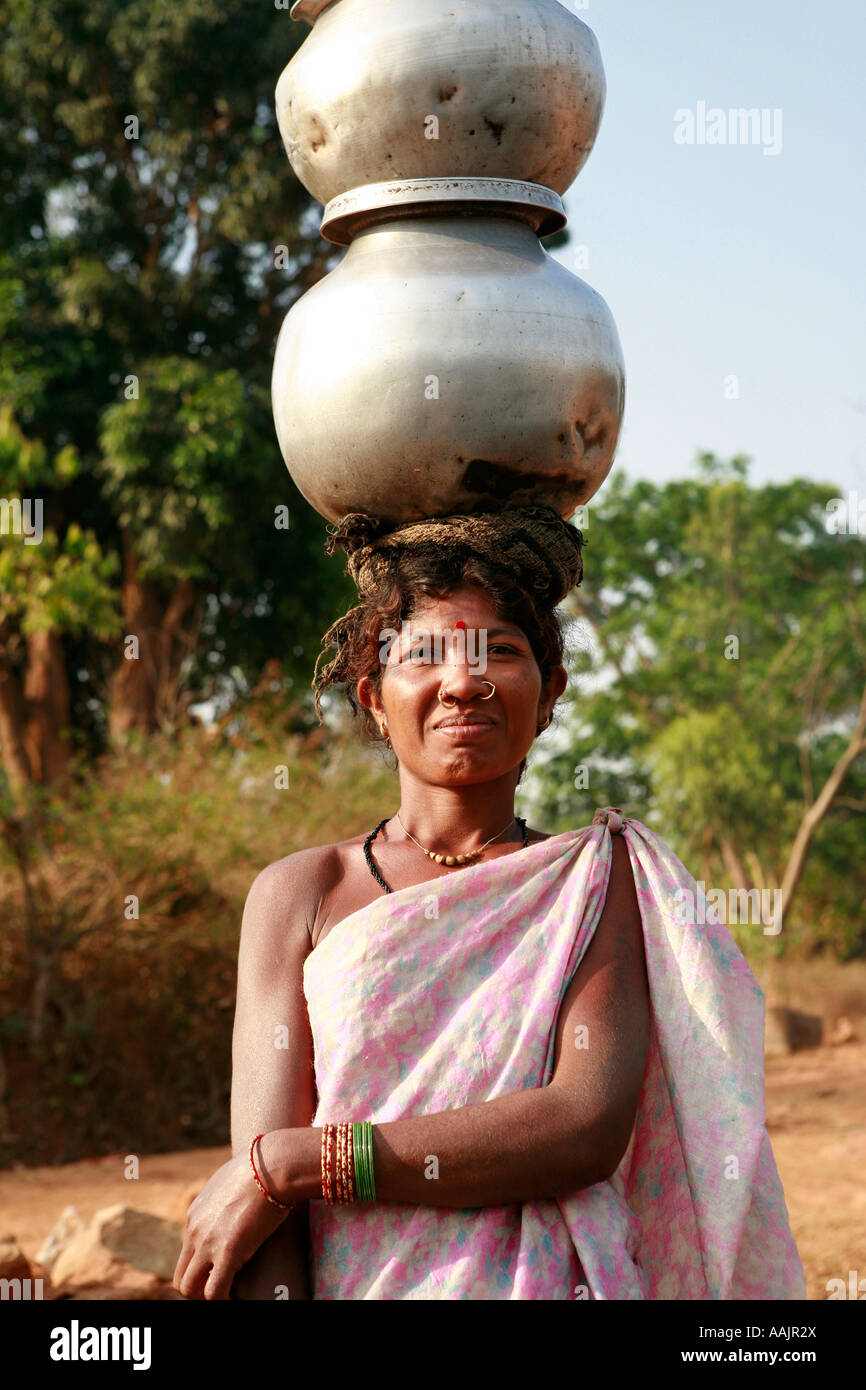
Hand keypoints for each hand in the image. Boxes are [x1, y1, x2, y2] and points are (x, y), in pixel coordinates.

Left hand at [172, 1141, 293, 1299]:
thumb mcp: (232, 1181)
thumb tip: (240, 1199)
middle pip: (181, 1276)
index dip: (202, 1268)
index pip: (187, 1254)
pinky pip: (214, 1291)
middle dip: (199, 1288)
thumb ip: (227, 1196)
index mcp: (195, 1215)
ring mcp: (208, 1242)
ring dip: (207, 1295)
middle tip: (222, 1287)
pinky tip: (236, 1297)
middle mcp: (195, 1230)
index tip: (220, 1272)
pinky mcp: (227, 1251)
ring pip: (189, 1289)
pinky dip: (223, 1299)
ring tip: (229, 1293)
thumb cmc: (261, 1168)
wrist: (272, 1165)